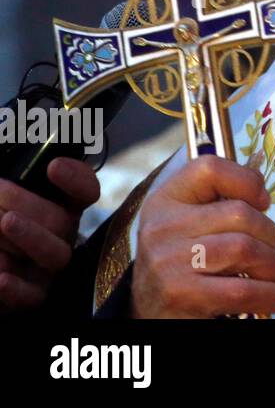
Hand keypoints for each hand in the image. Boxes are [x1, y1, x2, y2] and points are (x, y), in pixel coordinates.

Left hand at [0, 157, 100, 310]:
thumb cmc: (0, 221)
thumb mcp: (8, 200)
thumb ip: (17, 183)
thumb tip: (14, 158)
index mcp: (61, 208)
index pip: (85, 191)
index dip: (76, 178)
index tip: (53, 166)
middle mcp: (62, 236)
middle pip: (63, 221)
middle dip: (28, 202)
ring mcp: (49, 267)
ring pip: (55, 254)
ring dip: (29, 236)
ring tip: (2, 222)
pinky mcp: (33, 297)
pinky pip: (33, 296)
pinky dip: (15, 288)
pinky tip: (0, 279)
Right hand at [131, 156, 274, 318]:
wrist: (148, 310)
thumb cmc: (181, 259)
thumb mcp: (187, 222)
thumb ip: (219, 200)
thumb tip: (262, 193)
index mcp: (165, 201)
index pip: (209, 169)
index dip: (246, 180)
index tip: (263, 202)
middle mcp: (162, 228)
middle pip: (239, 213)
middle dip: (269, 234)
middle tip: (270, 250)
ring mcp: (169, 263)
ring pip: (245, 248)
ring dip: (271, 264)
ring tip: (271, 274)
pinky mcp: (182, 296)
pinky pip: (242, 290)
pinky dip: (270, 294)